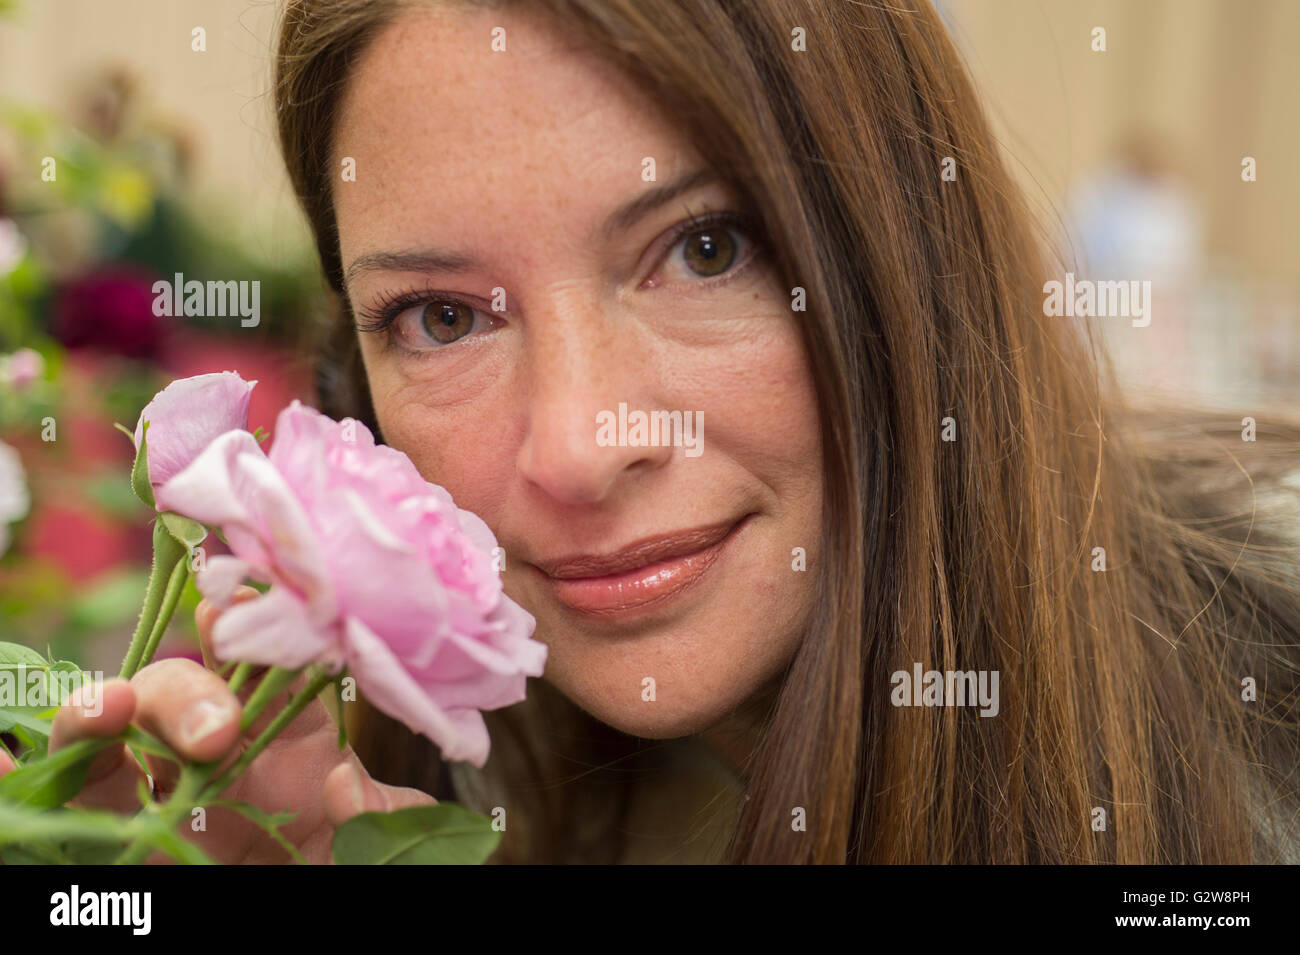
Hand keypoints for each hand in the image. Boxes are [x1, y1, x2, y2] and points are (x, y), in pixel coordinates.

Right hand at [0, 586, 434, 863]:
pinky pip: (73, 806)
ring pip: (113, 734)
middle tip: (216, 731)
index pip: (261, 662)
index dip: (245, 623)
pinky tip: (11, 767)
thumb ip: (377, 809)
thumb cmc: (342, 860)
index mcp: (291, 736)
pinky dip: (37, 778)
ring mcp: (165, 793)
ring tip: (103, 712)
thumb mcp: (377, 834)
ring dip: (96, 710)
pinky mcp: (125, 841)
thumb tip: (342, 781)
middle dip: (184, 690)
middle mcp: (220, 752)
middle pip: (180, 690)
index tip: (235, 606)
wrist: (309, 903)